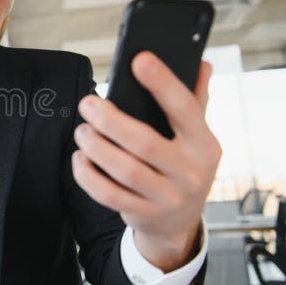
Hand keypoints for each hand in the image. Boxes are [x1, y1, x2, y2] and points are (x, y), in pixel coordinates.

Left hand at [72, 51, 220, 271]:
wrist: (180, 224)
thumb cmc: (183, 168)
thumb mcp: (196, 138)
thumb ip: (196, 101)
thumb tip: (201, 64)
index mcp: (204, 145)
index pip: (185, 108)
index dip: (162, 83)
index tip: (139, 60)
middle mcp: (190, 172)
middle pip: (145, 142)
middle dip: (110, 120)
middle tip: (87, 104)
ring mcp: (168, 198)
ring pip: (124, 169)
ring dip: (95, 146)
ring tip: (82, 131)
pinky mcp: (144, 215)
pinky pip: (109, 195)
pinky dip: (88, 175)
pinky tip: (80, 159)